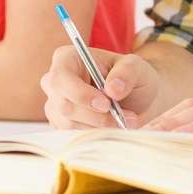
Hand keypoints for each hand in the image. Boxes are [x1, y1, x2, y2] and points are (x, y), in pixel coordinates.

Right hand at [39, 45, 155, 128]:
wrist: (137, 98)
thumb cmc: (132, 77)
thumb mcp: (136, 67)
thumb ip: (126, 73)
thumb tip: (112, 88)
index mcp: (67, 58)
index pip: (60, 78)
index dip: (80, 94)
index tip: (106, 104)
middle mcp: (55, 81)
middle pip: (64, 105)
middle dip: (95, 116)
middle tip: (122, 116)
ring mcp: (55, 104)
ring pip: (69, 124)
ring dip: (99, 126)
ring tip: (124, 120)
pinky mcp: (61, 123)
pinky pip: (72, 135)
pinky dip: (96, 133)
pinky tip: (111, 125)